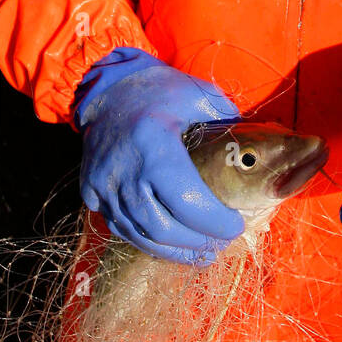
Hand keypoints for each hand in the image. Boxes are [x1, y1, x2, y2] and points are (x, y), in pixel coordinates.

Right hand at [73, 47, 243, 263]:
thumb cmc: (156, 90)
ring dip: (173, 251)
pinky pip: (119, 226)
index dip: (214, 222)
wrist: (105, 87)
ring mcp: (102, 185)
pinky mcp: (90, 191)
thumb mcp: (197, 94)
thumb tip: (252, 147)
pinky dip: (146, 239)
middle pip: (162, 228)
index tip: (237, 225)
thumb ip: (226, 119)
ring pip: (139, 234)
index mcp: (154, 147)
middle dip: (196, 243)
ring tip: (200, 254)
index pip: (187, 202)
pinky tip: (168, 244)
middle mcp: (124, 172)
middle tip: (220, 244)